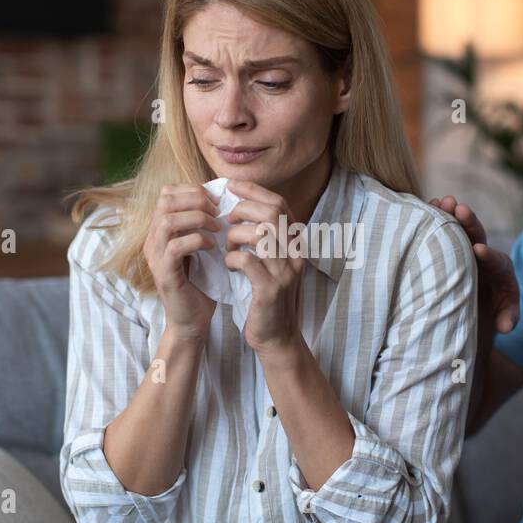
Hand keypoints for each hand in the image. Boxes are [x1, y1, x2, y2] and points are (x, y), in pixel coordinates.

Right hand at [144, 183, 221, 340]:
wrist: (192, 320)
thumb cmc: (202, 284)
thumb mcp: (204, 248)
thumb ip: (205, 225)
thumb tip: (225, 199)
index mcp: (161, 230)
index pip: (167, 192)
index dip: (193, 190)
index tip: (217, 200)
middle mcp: (153, 239)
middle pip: (164, 199)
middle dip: (196, 199)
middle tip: (218, 211)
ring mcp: (155, 256)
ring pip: (168, 220)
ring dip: (197, 218)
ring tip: (217, 228)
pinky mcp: (164, 273)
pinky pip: (176, 247)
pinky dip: (198, 241)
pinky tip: (213, 247)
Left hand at [224, 178, 304, 356]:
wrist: (277, 337)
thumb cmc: (266, 296)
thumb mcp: (270, 262)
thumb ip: (262, 237)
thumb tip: (238, 208)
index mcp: (295, 244)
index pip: (280, 204)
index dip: (255, 190)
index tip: (232, 185)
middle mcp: (295, 254)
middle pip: (272, 213)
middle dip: (243, 209)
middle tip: (226, 218)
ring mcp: (286, 272)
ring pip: (261, 234)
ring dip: (236, 234)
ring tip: (226, 244)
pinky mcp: (271, 290)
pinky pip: (248, 261)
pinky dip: (232, 258)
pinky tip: (228, 265)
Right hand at [428, 196, 518, 333]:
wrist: (474, 316)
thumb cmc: (490, 317)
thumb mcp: (503, 318)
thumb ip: (508, 318)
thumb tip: (506, 326)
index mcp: (500, 271)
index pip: (498, 261)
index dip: (489, 255)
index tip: (478, 249)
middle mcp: (483, 256)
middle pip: (478, 235)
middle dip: (469, 223)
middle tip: (458, 208)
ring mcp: (464, 251)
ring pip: (458, 230)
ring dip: (448, 215)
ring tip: (438, 202)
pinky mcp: (448, 251)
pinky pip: (441, 233)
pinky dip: (433, 222)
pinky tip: (420, 211)